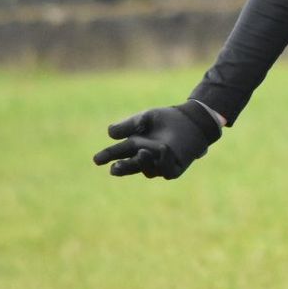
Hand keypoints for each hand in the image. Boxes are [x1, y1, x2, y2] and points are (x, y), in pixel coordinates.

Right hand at [92, 102, 221, 179]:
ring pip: (148, 170)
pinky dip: (164, 161)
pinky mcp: (174, 168)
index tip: (97, 160)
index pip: (118, 154)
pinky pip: (167, 170)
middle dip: (121, 168)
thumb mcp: (145, 118)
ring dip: (144, 162)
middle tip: (114, 167)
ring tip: (142, 151)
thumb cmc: (167, 118)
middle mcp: (144, 158)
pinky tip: (163, 149)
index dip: (108, 157)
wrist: (190, 119)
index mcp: (134, 147)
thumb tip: (110, 133)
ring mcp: (159, 164)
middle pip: (130, 166)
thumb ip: (129, 125)